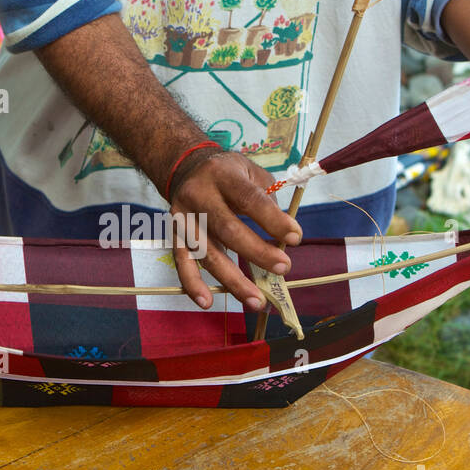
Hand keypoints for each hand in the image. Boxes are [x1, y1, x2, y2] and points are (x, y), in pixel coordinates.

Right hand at [167, 149, 301, 310]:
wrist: (186, 167)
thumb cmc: (228, 174)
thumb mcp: (250, 172)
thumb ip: (268, 200)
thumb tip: (284, 238)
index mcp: (222, 175)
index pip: (250, 199)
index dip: (273, 220)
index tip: (295, 238)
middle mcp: (198, 195)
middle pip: (227, 229)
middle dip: (257, 252)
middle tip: (283, 268)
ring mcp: (183, 217)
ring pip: (206, 253)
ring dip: (232, 280)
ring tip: (256, 300)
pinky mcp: (174, 235)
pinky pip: (182, 263)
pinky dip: (193, 284)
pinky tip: (207, 302)